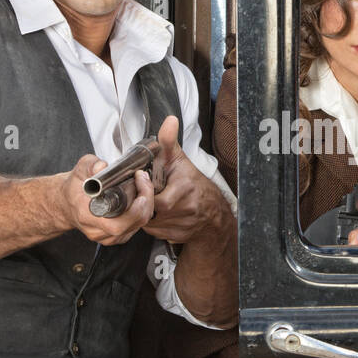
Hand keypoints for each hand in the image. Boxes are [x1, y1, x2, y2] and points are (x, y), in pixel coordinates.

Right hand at [59, 154, 154, 244]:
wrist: (66, 203)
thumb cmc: (74, 188)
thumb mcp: (80, 170)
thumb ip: (91, 165)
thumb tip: (102, 166)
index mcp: (87, 216)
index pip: (117, 224)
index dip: (135, 208)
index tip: (139, 185)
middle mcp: (97, 230)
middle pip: (132, 224)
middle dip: (146, 202)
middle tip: (144, 182)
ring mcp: (105, 237)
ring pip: (136, 226)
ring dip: (145, 206)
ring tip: (142, 187)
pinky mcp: (113, 238)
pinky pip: (134, 228)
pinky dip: (141, 213)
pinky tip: (139, 200)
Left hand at [143, 116, 230, 243]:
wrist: (214, 213)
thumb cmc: (194, 185)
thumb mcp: (181, 160)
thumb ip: (169, 142)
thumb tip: (169, 121)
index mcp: (184, 188)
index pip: (156, 197)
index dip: (146, 191)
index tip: (144, 183)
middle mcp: (185, 208)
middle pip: (151, 210)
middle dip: (145, 202)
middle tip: (145, 193)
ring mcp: (181, 225)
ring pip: (149, 222)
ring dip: (146, 213)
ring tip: (153, 201)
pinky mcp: (176, 236)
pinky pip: (154, 232)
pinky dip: (153, 224)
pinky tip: (159, 214)